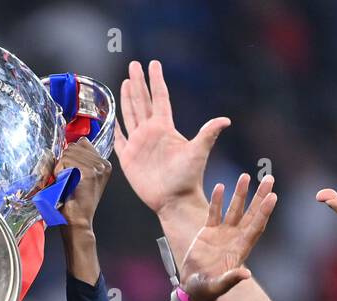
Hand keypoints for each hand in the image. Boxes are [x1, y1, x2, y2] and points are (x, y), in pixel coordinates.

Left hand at [55, 137, 112, 230]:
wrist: (79, 222)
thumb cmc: (76, 203)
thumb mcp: (81, 178)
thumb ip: (80, 161)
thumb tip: (68, 147)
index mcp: (104, 164)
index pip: (83, 143)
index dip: (71, 155)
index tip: (70, 171)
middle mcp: (103, 164)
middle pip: (74, 146)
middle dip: (65, 160)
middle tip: (67, 179)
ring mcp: (97, 168)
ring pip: (68, 152)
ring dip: (61, 167)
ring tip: (66, 182)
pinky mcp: (89, 172)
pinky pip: (66, 160)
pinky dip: (60, 171)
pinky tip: (65, 183)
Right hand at [115, 60, 228, 218]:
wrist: (174, 200)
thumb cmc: (187, 177)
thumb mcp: (199, 152)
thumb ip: (208, 133)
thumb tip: (226, 120)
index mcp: (165, 128)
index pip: (159, 98)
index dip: (155, 80)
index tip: (153, 64)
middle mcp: (151, 132)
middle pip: (142, 101)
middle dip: (137, 83)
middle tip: (134, 65)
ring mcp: (139, 144)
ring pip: (130, 115)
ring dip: (126, 99)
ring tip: (124, 82)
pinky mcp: (129, 158)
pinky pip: (119, 139)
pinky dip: (115, 127)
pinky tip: (111, 117)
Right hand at [178, 174, 277, 300]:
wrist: (193, 288)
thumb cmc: (207, 291)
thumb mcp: (218, 287)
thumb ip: (231, 279)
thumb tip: (246, 274)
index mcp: (241, 249)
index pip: (256, 226)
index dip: (264, 212)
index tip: (272, 196)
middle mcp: (235, 238)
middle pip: (251, 213)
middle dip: (260, 196)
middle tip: (269, 179)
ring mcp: (223, 234)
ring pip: (234, 209)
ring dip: (240, 193)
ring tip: (246, 176)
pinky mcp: (208, 232)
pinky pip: (214, 213)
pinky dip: (217, 200)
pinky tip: (220, 186)